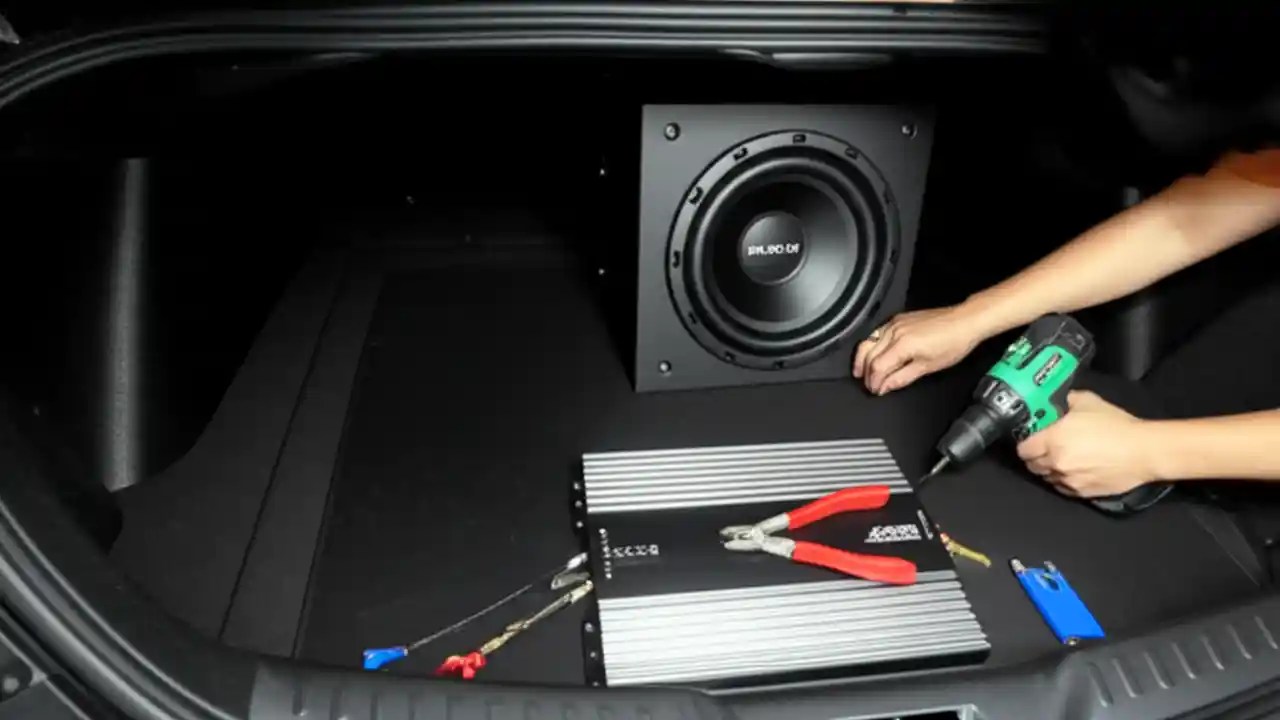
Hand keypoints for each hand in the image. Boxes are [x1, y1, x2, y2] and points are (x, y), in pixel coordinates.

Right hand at [852, 306, 984, 394]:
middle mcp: (894, 331)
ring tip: (862, 371)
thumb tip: (885, 386)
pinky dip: (871, 345)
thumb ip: (902, 378)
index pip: (877, 367)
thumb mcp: (928, 367)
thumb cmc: (953, 343)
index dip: (874, 382)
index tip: (875, 391)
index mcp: (902, 345)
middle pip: (868, 354)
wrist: (965, 321)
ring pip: (869, 341)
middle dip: (866, 372)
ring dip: (863, 358)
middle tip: (868, 384)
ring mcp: (895, 323)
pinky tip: (873, 353)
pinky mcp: (898, 319)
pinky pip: (877, 333)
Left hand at [1016, 390, 1158, 497]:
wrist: (1143, 451)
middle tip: (1044, 449)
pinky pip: (1063, 489)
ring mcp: (1069, 480)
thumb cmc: (1117, 426)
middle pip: (1032, 466)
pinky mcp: (1082, 493)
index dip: (1025, 444)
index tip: (1030, 440)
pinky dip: (1064, 481)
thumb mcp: (1089, 402)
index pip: (1023, 449)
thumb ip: (1068, 400)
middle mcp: (1056, 463)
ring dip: (1050, 470)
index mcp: (1053, 440)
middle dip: (1035, 457)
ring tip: (1061, 459)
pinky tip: (1074, 471)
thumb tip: (1061, 399)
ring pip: (1047, 478)